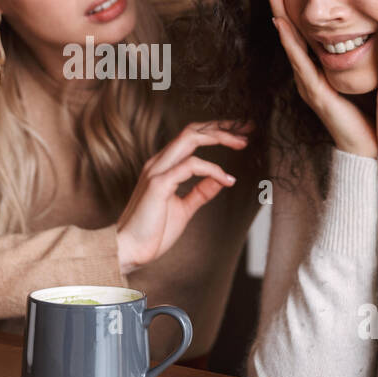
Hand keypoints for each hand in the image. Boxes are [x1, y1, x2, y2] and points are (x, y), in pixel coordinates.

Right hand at [115, 121, 249, 272]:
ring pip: (190, 138)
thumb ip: (200, 193)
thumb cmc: (152, 232)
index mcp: (164, 166)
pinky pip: (190, 165)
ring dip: (219, 136)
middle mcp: (159, 162)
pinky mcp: (158, 184)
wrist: (129, 249)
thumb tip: (220, 180)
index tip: (242, 134)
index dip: (217, 131)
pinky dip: (212, 169)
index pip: (192, 137)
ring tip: (242, 143)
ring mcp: (157, 170)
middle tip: (248, 129)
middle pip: (193, 130)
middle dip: (222, 126)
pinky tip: (226, 179)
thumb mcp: (184, 209)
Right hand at [263, 0, 377, 157]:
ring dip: (279, 15)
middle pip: (291, 32)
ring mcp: (309, 83)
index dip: (294, 4)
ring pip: (291, 43)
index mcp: (321, 68)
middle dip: (280, 3)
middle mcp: (310, 74)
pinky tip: (282, 24)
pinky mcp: (315, 93)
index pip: (304, 30)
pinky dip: (291, 42)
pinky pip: (300, 63)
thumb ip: (365, 51)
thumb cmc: (373, 112)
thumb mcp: (369, 73)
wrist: (372, 148)